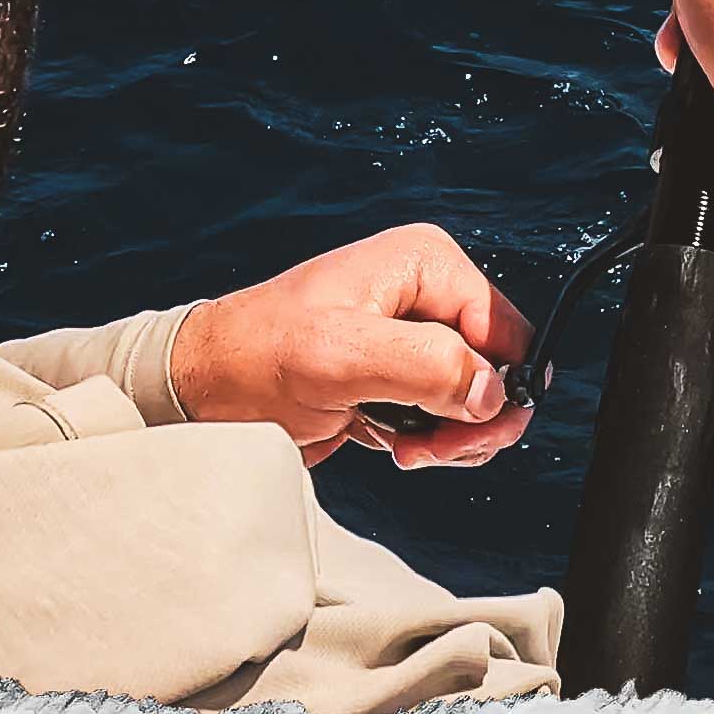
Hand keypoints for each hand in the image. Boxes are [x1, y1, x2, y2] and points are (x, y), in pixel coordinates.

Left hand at [170, 223, 533, 470]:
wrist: (208, 389)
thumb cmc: (259, 357)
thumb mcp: (341, 357)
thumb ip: (425, 366)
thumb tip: (493, 392)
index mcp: (425, 264)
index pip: (505, 328)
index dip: (496, 385)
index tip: (460, 429)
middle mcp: (427, 293)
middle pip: (499, 365)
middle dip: (474, 418)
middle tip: (429, 449)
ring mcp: (414, 334)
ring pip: (479, 397)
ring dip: (453, 437)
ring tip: (406, 449)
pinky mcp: (399, 374)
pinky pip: (448, 414)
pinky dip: (432, 442)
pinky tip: (393, 444)